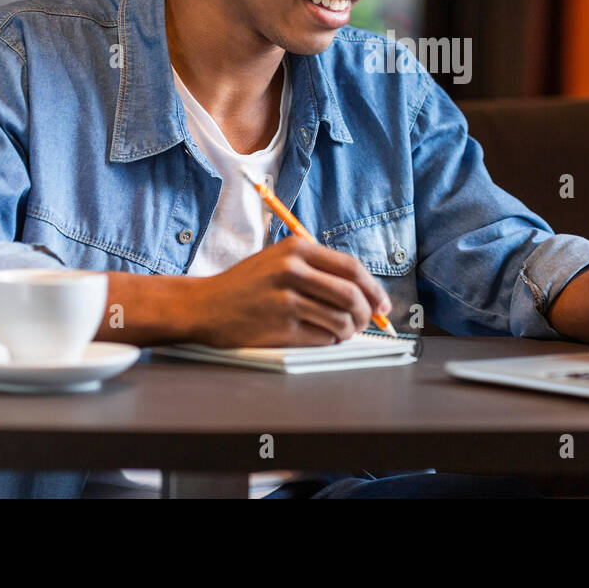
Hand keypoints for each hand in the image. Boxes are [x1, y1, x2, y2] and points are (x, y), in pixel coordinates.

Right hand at [189, 236, 391, 346]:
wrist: (206, 305)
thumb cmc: (247, 284)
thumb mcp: (279, 259)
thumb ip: (318, 268)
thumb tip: (363, 290)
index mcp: (297, 249)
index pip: (351, 268)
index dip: (374, 288)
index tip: (382, 303)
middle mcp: (292, 271)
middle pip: (351, 294)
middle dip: (367, 312)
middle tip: (368, 321)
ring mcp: (286, 300)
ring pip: (341, 319)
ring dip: (350, 330)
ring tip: (344, 331)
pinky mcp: (281, 327)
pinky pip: (323, 337)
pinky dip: (330, 340)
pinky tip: (322, 336)